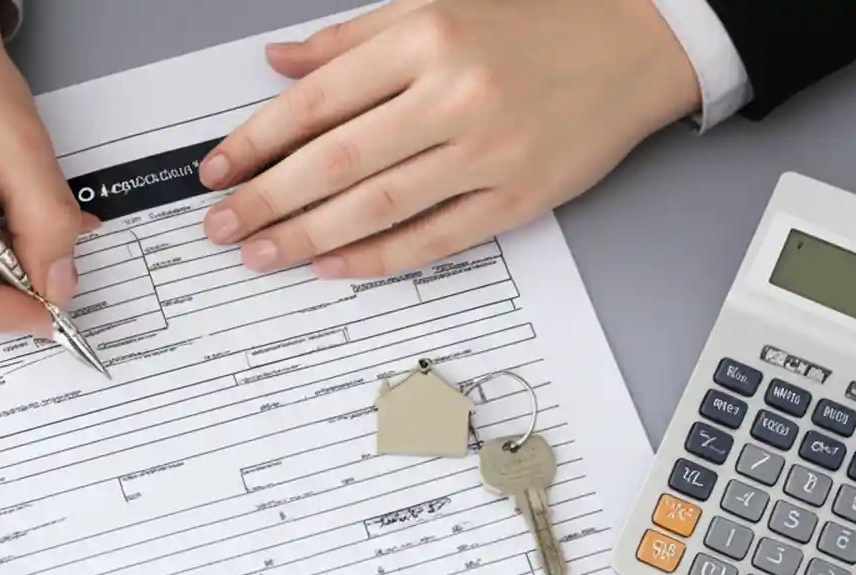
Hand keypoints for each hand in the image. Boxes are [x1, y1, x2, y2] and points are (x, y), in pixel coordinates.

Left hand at [198, 0, 700, 277]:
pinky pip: (437, 238)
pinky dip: (381, 257)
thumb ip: (351, 41)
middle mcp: (454, 95)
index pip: (316, 101)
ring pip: (379, 206)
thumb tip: (278, 65)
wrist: (638, 40)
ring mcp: (490, 152)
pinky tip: (336, 268)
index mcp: (426, 39)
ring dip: (310, 237)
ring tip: (263, 255)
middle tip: (222, 228)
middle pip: (336, 161)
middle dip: (267, 199)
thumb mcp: (436, 6)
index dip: (256, 141)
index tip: (216, 171)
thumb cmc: (534, 21)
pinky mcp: (520, 197)